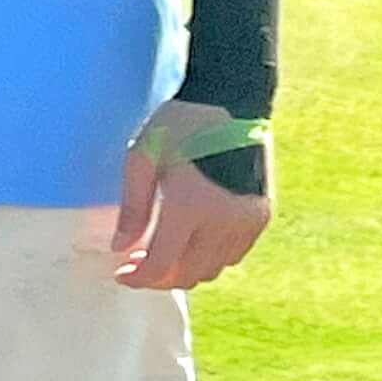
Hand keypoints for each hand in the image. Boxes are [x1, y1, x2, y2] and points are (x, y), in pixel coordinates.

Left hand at [113, 100, 272, 288]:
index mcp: (189, 208)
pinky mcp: (261, 214)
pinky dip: (210, 258)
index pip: (161, 265)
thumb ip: (133, 208)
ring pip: (214, 269)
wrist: (231, 102)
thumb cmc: (179, 125)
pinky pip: (234, 254)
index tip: (120, 274)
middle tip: (135, 264)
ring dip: (185, 270)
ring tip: (160, 252)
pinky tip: (191, 241)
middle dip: (158, 278)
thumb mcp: (142, 160)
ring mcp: (247, 220)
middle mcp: (223, 221)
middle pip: (188, 274)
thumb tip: (120, 248)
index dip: (138, 278)